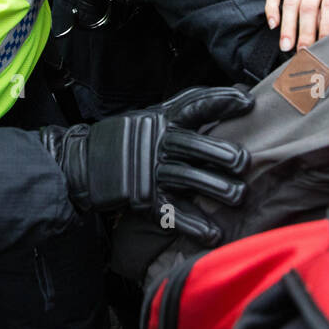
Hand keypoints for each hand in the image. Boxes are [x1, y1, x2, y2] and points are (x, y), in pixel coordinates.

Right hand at [42, 86, 252, 244]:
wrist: (81, 163)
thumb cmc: (126, 138)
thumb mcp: (151, 116)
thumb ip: (186, 108)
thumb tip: (233, 95)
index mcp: (161, 119)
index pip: (192, 104)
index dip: (220, 100)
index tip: (247, 102)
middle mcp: (156, 142)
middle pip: (191, 144)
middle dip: (220, 152)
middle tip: (245, 162)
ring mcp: (149, 171)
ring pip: (186, 177)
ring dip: (215, 188)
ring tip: (239, 196)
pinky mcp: (142, 198)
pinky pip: (171, 211)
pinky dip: (192, 224)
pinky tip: (213, 233)